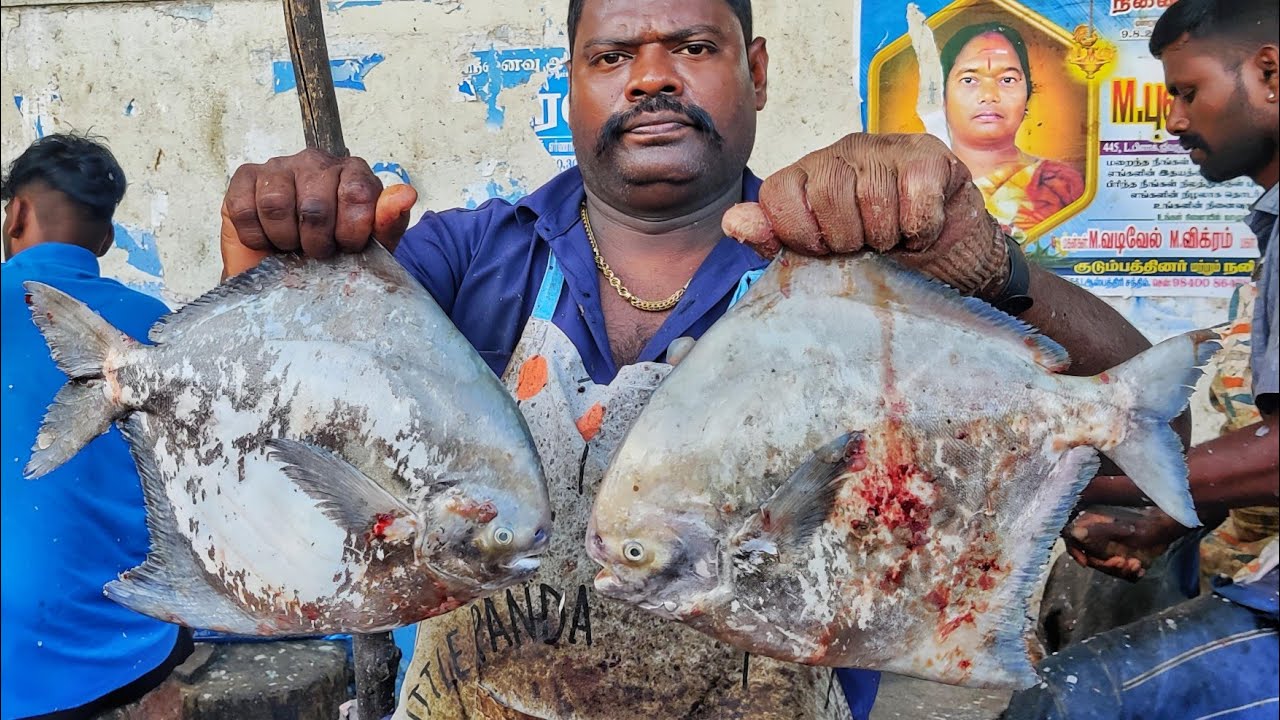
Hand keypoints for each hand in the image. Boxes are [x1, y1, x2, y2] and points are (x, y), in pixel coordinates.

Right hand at [219, 149, 417, 276]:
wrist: (289, 279)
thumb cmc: (335, 258)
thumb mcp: (373, 247)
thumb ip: (390, 222)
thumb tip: (406, 194)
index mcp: (353, 173)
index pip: (357, 193)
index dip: (352, 232)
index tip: (349, 247)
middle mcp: (315, 162)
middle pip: (315, 205)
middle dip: (317, 242)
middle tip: (318, 252)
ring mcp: (278, 167)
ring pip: (277, 204)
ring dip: (286, 239)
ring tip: (293, 247)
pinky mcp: (244, 179)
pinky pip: (245, 208)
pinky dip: (257, 236)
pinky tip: (268, 239)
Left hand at [722, 133, 1008, 296]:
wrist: (947, 257)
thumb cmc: (880, 255)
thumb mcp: (822, 256)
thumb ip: (776, 239)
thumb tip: (733, 222)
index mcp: (809, 175)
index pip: (777, 194)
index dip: (798, 234)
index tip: (823, 250)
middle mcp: (844, 153)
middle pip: (826, 194)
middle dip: (848, 238)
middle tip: (866, 244)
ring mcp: (887, 149)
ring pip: (873, 199)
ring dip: (887, 235)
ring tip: (894, 237)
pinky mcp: (930, 157)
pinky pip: (915, 201)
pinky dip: (920, 228)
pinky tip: (920, 228)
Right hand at [1062, 506, 1193, 581]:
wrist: (1178, 515)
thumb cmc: (1152, 511)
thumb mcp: (1123, 522)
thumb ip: (1096, 529)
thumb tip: (1072, 531)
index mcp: (1093, 520)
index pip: (1072, 536)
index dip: (1075, 550)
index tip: (1085, 563)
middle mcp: (1101, 533)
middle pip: (1091, 555)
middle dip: (1105, 564)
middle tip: (1123, 563)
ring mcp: (1115, 544)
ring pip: (1107, 565)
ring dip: (1119, 570)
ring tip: (1136, 567)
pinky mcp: (1129, 553)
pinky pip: (1123, 570)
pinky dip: (1131, 574)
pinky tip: (1141, 571)